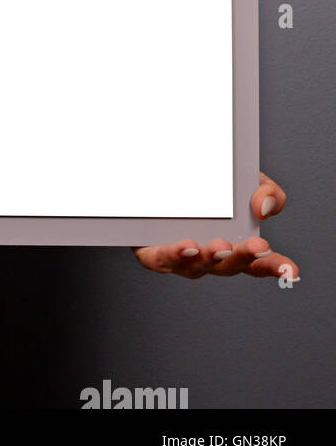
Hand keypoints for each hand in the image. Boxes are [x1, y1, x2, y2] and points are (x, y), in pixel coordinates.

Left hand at [132, 172, 296, 280]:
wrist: (158, 175)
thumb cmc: (207, 187)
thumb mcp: (242, 180)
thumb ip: (264, 191)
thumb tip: (262, 207)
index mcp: (235, 244)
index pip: (260, 263)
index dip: (276, 268)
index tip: (292, 271)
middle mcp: (209, 256)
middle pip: (229, 265)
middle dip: (244, 256)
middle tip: (257, 246)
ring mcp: (181, 257)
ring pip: (195, 265)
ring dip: (209, 257)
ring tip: (220, 246)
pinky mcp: (153, 252)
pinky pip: (161, 259)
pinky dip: (174, 255)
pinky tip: (186, 245)